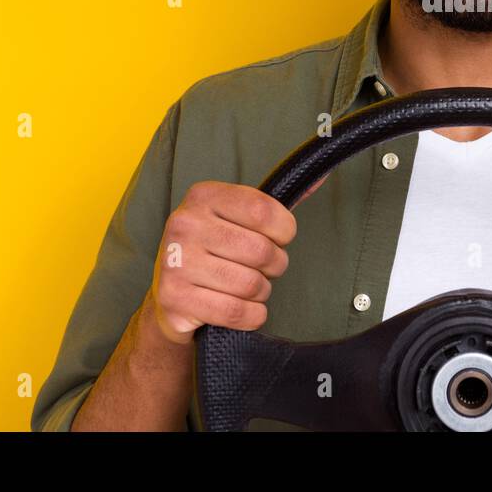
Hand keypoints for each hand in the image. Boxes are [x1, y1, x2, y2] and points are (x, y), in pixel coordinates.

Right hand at [147, 180, 297, 344]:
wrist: (170, 294)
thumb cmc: (215, 249)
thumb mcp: (236, 217)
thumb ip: (276, 203)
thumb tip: (321, 176)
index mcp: (203, 196)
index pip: (264, 210)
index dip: (284, 230)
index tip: (279, 238)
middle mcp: (185, 224)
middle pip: (261, 251)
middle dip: (275, 265)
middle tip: (263, 268)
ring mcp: (176, 262)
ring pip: (251, 284)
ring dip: (261, 292)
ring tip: (247, 286)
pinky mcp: (175, 299)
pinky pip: (236, 312)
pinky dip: (252, 315)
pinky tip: (244, 308)